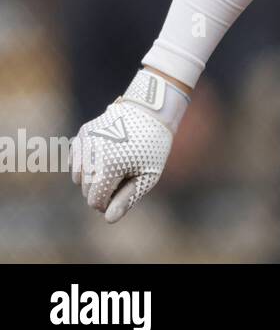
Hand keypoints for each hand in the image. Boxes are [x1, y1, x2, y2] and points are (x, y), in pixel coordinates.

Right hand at [72, 68, 189, 222]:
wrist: (151, 111)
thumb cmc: (153, 147)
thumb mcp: (148, 176)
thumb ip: (127, 199)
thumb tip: (108, 219)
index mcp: (108, 167)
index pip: (95, 201)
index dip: (109, 203)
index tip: (124, 194)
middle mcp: (91, 154)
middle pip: (86, 190)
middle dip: (102, 190)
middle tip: (125, 176)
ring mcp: (84, 142)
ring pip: (78, 176)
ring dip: (93, 178)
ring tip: (116, 165)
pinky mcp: (83, 133)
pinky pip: (76, 159)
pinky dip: (87, 163)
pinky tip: (106, 155)